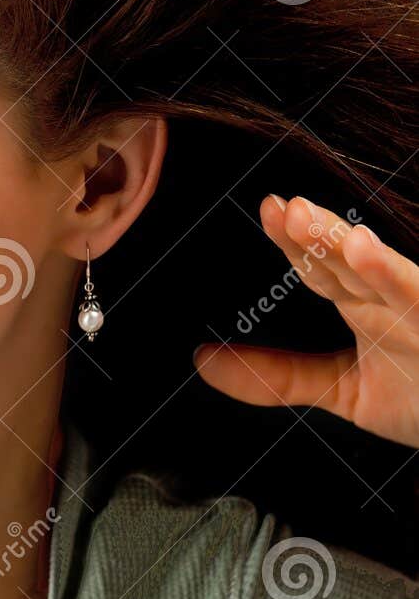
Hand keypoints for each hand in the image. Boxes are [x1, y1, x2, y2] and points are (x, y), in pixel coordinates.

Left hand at [193, 194, 418, 449]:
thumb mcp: (342, 389)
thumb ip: (276, 377)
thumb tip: (201, 361)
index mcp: (363, 301)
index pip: (319, 265)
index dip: (292, 240)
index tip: (268, 210)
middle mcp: (391, 297)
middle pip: (346, 259)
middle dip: (313, 233)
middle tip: (279, 208)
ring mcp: (417, 307)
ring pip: (383, 271)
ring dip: (350, 247)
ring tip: (310, 221)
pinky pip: (417, 290)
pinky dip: (393, 273)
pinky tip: (364, 253)